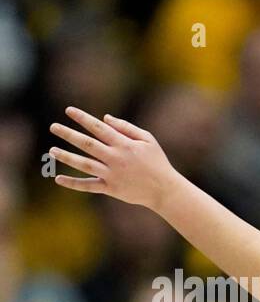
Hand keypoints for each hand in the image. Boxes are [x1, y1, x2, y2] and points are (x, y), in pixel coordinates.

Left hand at [49, 108, 177, 211]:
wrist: (165, 190)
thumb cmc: (157, 162)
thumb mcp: (148, 140)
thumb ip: (126, 127)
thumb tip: (105, 118)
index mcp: (125, 145)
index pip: (99, 128)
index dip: (83, 118)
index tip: (68, 110)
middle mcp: (116, 159)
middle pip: (87, 144)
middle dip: (69, 134)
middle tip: (53, 127)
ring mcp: (113, 175)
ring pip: (84, 164)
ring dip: (67, 157)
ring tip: (52, 150)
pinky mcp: (111, 189)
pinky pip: (89, 186)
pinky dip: (73, 184)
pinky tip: (58, 179)